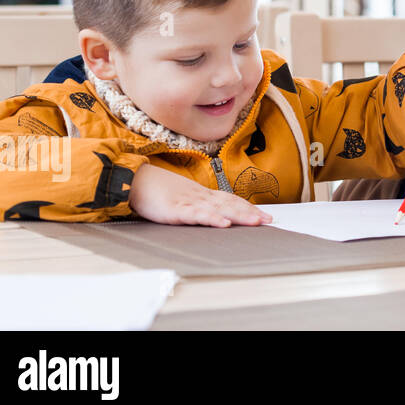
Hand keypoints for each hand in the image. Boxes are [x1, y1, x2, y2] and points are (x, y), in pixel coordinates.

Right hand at [129, 163, 271, 226]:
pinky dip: (212, 219)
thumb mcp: (182, 198)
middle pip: (230, 203)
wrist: (135, 180)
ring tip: (256, 222)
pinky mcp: (176, 209)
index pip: (231, 200)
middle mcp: (200, 196)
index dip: (248, 207)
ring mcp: (189, 202)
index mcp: (202, 194)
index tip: (265, 215)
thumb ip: (197, 206)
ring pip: (219, 208)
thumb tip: (214, 214)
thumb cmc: (157, 191)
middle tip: (269, 220)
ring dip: (239, 215)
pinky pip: (197, 215)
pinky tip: (223, 224)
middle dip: (251, 212)